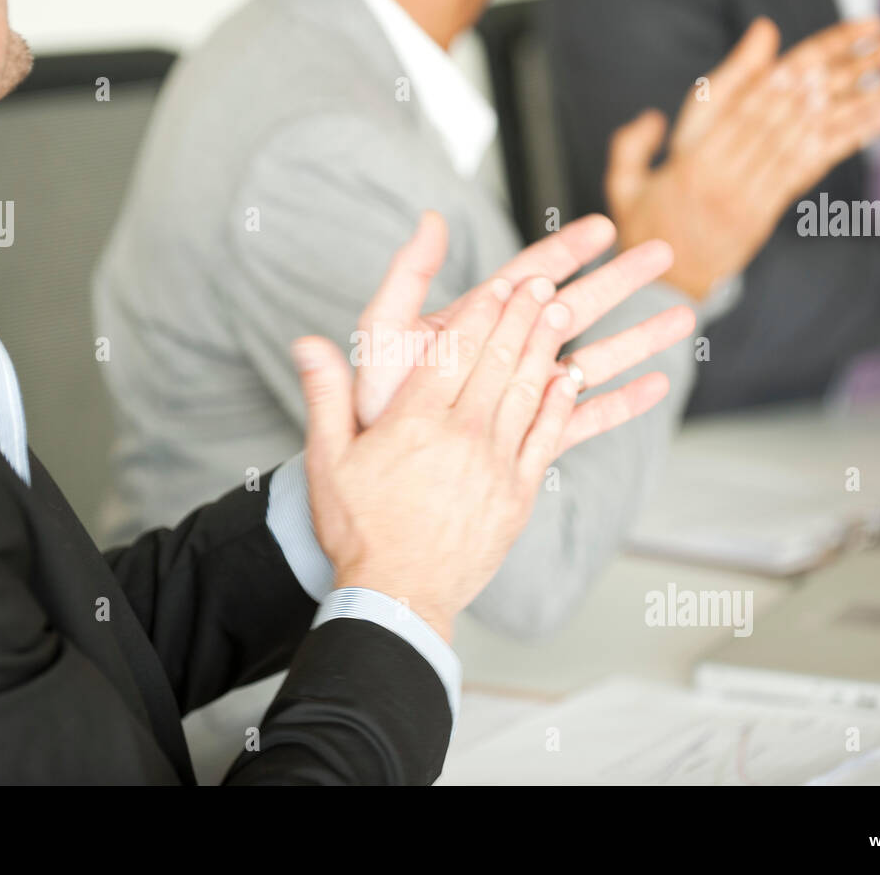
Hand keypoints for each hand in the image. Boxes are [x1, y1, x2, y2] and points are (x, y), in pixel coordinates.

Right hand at [293, 214, 693, 639]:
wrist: (397, 596)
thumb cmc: (358, 529)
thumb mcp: (327, 460)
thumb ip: (325, 395)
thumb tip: (308, 343)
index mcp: (416, 420)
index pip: (456, 350)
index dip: (484, 311)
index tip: (504, 283)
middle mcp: (462, 435)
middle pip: (499, 360)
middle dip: (523, 315)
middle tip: (544, 282)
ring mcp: (495, 464)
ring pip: (528, 392)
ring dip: (547, 348)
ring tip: (561, 312)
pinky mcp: (517, 493)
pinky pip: (547, 438)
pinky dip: (561, 405)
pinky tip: (571, 379)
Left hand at [353, 211, 694, 450]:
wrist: (376, 472)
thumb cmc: (373, 403)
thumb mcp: (384, 332)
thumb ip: (408, 277)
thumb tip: (427, 219)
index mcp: (477, 324)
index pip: (531, 275)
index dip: (567, 250)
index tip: (605, 228)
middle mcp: (506, 356)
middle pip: (575, 309)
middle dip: (619, 281)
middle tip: (663, 254)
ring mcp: (521, 396)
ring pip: (591, 360)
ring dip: (637, 338)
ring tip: (683, 317)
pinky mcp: (529, 439)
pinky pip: (582, 419)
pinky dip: (620, 404)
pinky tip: (656, 387)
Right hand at [607, 16, 879, 299]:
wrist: (661, 291)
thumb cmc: (642, 230)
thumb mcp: (623, 184)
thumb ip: (633, 144)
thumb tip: (654, 115)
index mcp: (692, 163)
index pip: (750, 104)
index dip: (796, 67)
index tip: (836, 39)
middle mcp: (727, 177)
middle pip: (792, 112)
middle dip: (845, 71)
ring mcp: (751, 197)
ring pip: (814, 138)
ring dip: (865, 102)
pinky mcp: (767, 213)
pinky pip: (815, 168)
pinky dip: (852, 138)